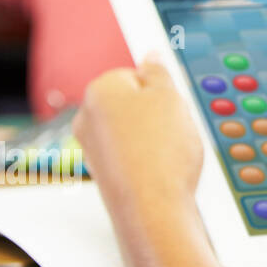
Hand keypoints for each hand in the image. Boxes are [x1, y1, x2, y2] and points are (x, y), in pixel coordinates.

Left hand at [74, 57, 203, 215]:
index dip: (160, 87)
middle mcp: (88, 118)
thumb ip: (159, 71)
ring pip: (136, 129)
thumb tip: (150, 55)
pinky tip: (165, 167)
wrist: (154, 210)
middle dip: (158, 110)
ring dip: (158, 135)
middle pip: (133, 101)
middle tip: (177, 124)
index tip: (174, 100)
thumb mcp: (171, 97)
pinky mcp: (106, 173)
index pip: (136, 73)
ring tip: (173, 149)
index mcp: (100, 91)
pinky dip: (151, 157)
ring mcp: (94, 148)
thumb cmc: (161, 152)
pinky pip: (134, 153)